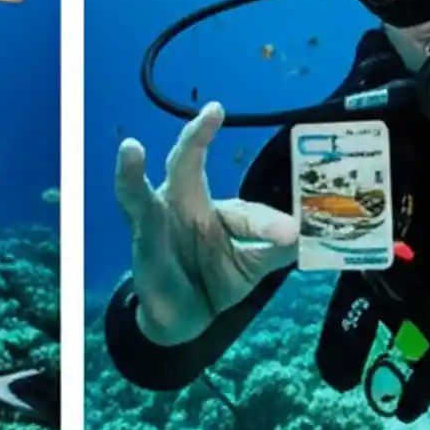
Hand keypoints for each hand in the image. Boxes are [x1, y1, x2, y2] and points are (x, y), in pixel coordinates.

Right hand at [115, 101, 298, 345]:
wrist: (183, 319)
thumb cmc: (214, 278)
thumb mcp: (251, 264)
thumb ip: (273, 248)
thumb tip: (302, 232)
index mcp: (213, 207)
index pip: (246, 211)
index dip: (269, 225)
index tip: (290, 235)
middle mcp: (182, 202)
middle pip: (188, 163)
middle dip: (198, 135)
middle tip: (214, 110)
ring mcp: (159, 218)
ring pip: (151, 185)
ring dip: (143, 166)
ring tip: (135, 144)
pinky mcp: (142, 235)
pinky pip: (135, 207)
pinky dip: (129, 181)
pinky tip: (128, 155)